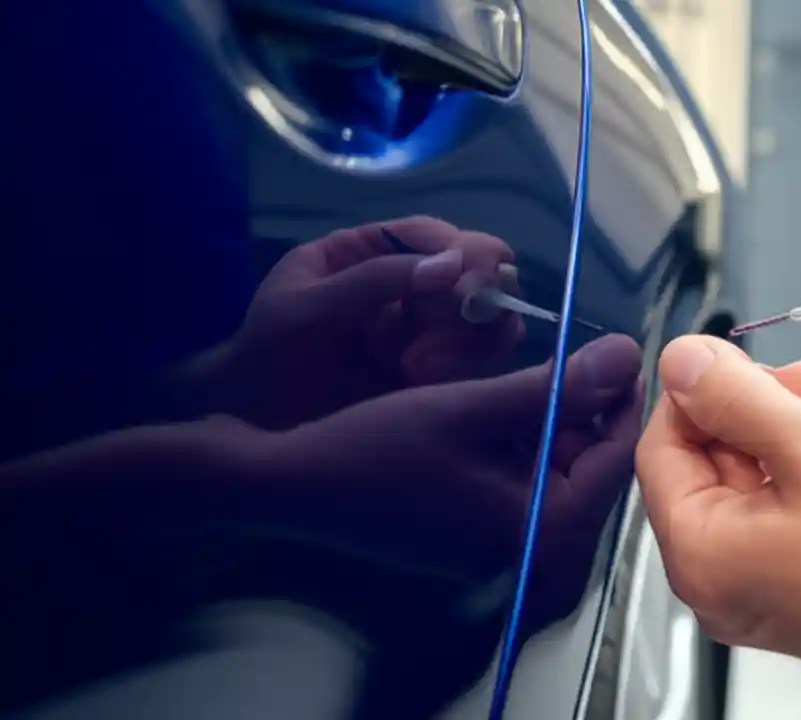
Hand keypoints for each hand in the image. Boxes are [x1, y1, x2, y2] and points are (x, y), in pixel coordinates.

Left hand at [214, 216, 523, 428]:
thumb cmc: (268, 356)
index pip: (440, 236)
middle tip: (435, 334)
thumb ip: (373, 282)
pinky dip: (468, 369)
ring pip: (494, 317)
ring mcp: (433, 330)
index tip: (460, 289)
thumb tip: (451, 264)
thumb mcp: (305, 309)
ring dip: (469, 340)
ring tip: (415, 370)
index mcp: (374, 252)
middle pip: (484, 271)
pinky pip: (484, 361)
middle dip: (473, 299)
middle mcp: (414, 284)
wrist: (254, 428)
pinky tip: (420, 382)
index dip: (464, 255)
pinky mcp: (444, 374)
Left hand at [635, 335, 800, 690]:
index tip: (736, 355)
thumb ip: (734, 395)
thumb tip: (680, 361)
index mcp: (702, 556)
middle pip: (703, 467)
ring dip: (784, 435)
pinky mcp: (797, 596)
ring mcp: (758, 596)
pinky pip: (777, 518)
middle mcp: (718, 587)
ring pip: (746, 487)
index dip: (698, 390)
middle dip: (752, 408)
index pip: (660, 450)